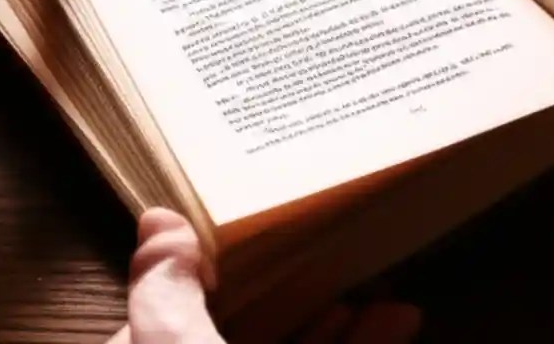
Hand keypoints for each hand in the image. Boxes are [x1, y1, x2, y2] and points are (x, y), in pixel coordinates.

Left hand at [110, 208, 420, 343]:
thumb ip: (163, 291)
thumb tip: (157, 222)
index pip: (163, 319)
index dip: (200, 277)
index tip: (241, 236)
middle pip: (244, 331)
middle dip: (292, 288)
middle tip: (326, 245)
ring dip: (343, 321)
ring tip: (377, 276)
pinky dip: (368, 343)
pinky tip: (397, 318)